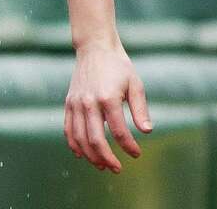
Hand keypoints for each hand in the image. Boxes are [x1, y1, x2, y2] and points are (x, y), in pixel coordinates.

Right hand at [64, 41, 152, 173]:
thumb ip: (140, 109)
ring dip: (91, 156)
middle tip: (117, 168)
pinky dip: (74, 145)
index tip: (137, 154)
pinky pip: (69, 130)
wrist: (95, 48)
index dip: (129, 146)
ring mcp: (76, 104)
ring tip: (103, 165)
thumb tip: (147, 132)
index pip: (119, 131)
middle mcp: (89, 103)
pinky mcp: (69, 104)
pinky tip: (83, 155)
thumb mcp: (135, 84)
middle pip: (95, 140)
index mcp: (109, 98)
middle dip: (107, 159)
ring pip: (80, 139)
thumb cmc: (119, 66)